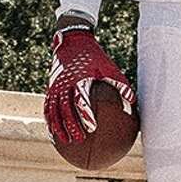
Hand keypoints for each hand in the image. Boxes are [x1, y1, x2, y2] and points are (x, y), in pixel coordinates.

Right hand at [44, 26, 136, 147]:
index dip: (85, 114)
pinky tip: (54, 131)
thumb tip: (133, 101)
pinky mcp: (51, 87)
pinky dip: (50, 119)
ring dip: (57, 126)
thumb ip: (120, 84)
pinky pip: (48, 105)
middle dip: (70, 125)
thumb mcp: (109, 67)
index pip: (81, 100)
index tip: (92, 128)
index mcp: (80, 79)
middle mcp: (65, 84)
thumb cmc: (94, 56)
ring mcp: (55, 86)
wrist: (72, 41)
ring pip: (53, 109)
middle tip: (78, 139)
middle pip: (65, 108)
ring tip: (63, 140)